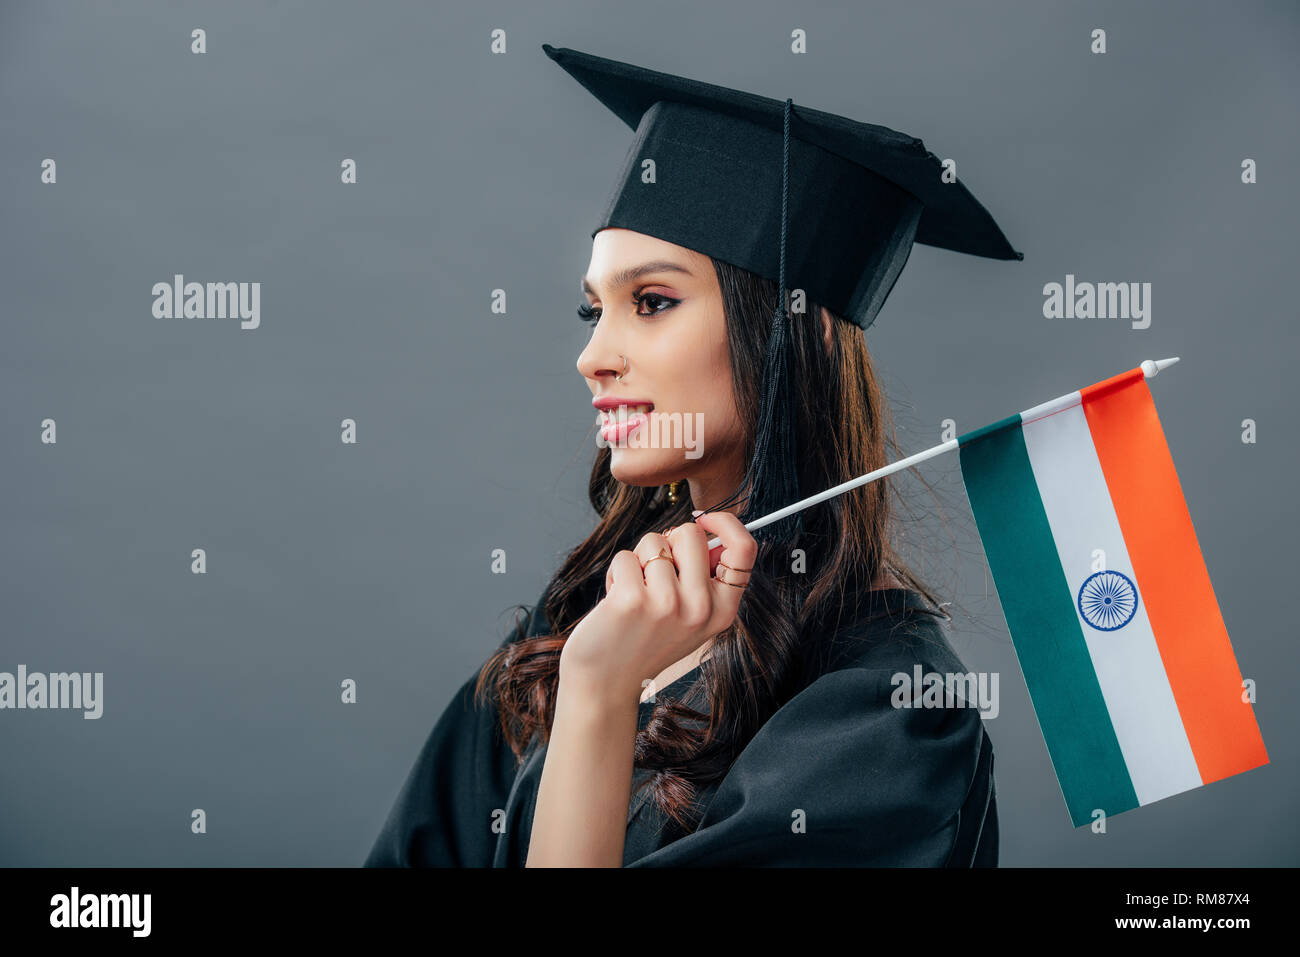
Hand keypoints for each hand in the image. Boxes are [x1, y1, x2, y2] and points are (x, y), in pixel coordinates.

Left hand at [559, 511, 757, 706]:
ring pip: (654, 542)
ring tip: (635, 593)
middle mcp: (701, 608)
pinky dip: (617, 572)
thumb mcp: (691, 617)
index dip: (725, 523)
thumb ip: (703, 578)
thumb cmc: (646, 641)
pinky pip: (625, 556)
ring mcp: (668, 604)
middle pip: (691, 533)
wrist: (606, 682)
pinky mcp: (632, 600)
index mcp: (722, 610)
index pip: (744, 549)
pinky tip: (616, 601)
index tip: (704, 520)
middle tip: (656, 571)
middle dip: (668, 542)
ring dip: (639, 560)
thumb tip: (703, 528)